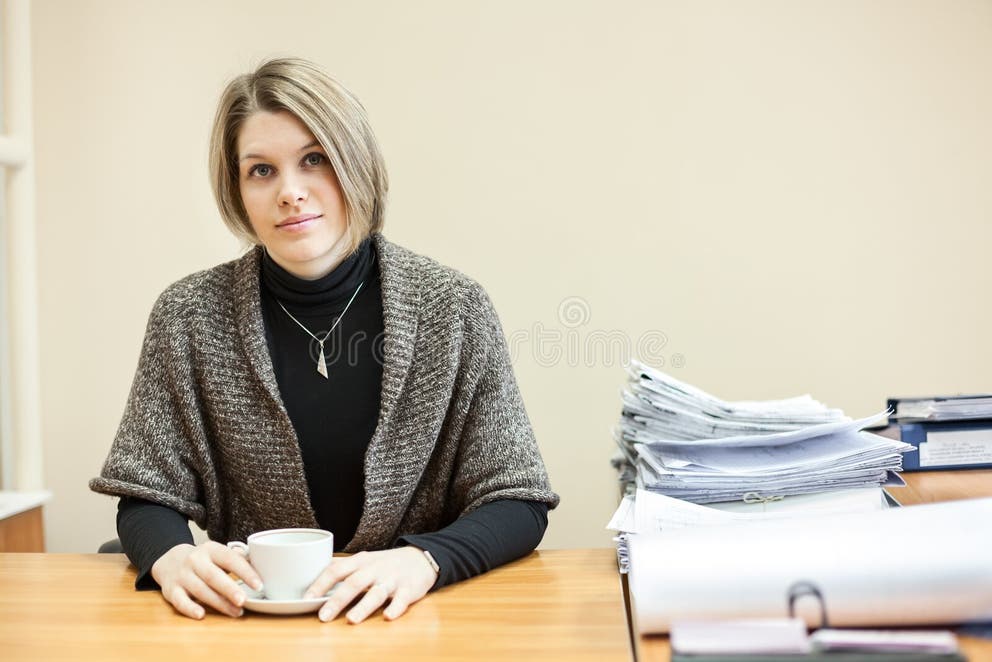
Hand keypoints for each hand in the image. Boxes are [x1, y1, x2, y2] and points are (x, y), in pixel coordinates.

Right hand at [150, 541, 263, 619]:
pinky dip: (190, 609)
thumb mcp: (218, 553)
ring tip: (235, 612)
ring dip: (219, 603)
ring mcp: (182, 576)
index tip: (259, 585)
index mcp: (211, 549)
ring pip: (201, 590)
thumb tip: (263, 562)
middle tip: (244, 601)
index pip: (230, 559)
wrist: (170, 560)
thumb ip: (236, 558)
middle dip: (230, 589)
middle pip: (214, 576)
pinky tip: (201, 615)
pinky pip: (180, 601)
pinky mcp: (171, 590)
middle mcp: (195, 561)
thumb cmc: (203, 560)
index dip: (245, 572)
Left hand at [306, 547, 438, 623]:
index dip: (321, 584)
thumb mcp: (364, 560)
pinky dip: (396, 608)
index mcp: (360, 562)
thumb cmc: (386, 563)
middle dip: (338, 600)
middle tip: (323, 615)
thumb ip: (341, 566)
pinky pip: (402, 599)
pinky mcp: (409, 589)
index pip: (336, 570)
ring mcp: (392, 579)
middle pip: (354, 583)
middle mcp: (375, 569)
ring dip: (363, 606)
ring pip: (376, 592)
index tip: (307, 599)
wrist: (420, 558)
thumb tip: (312, 573)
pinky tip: (388, 616)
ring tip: (351, 620)